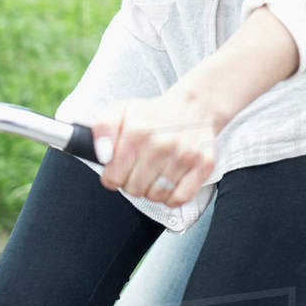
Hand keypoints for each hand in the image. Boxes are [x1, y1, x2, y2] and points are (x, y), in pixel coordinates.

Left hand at [93, 89, 217, 207]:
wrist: (194, 106)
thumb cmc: (155, 114)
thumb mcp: (121, 110)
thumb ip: (103, 129)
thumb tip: (103, 155)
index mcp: (138, 131)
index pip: (113, 178)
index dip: (114, 174)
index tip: (122, 166)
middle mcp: (162, 144)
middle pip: (134, 189)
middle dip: (133, 180)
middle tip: (142, 164)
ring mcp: (184, 155)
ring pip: (155, 196)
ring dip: (153, 187)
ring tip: (158, 168)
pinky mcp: (203, 165)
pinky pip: (178, 199)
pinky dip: (172, 195)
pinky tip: (171, 177)